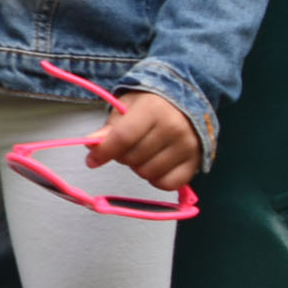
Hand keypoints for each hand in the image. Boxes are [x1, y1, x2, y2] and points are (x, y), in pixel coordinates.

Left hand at [86, 89, 202, 194]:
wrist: (186, 104)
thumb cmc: (152, 105)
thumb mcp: (127, 106)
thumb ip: (109, 127)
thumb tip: (92, 145)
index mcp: (154, 109)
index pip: (123, 137)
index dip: (104, 151)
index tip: (92, 160)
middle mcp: (174, 128)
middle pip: (133, 158)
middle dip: (121, 156)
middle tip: (127, 146)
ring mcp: (187, 146)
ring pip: (148, 173)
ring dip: (138, 168)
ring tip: (143, 152)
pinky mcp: (195, 162)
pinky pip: (168, 184)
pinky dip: (157, 180)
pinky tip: (155, 165)